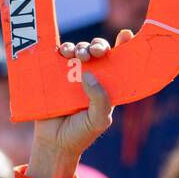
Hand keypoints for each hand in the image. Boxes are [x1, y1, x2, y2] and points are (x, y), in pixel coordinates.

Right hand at [26, 31, 132, 177]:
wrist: (54, 144)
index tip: (125, 34)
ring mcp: (72, 75)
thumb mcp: (98, 119)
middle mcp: (92, 78)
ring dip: (80, 47)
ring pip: (79, 51)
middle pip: (97, 52)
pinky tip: (63, 52)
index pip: (117, 63)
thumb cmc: (80, 134)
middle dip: (97, 46)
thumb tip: (89, 74)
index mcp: (107, 86)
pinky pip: (58, 57)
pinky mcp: (55, 75)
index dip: (122, 46)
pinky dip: (62, 50)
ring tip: (78, 56)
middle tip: (94, 53)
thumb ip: (100, 99)